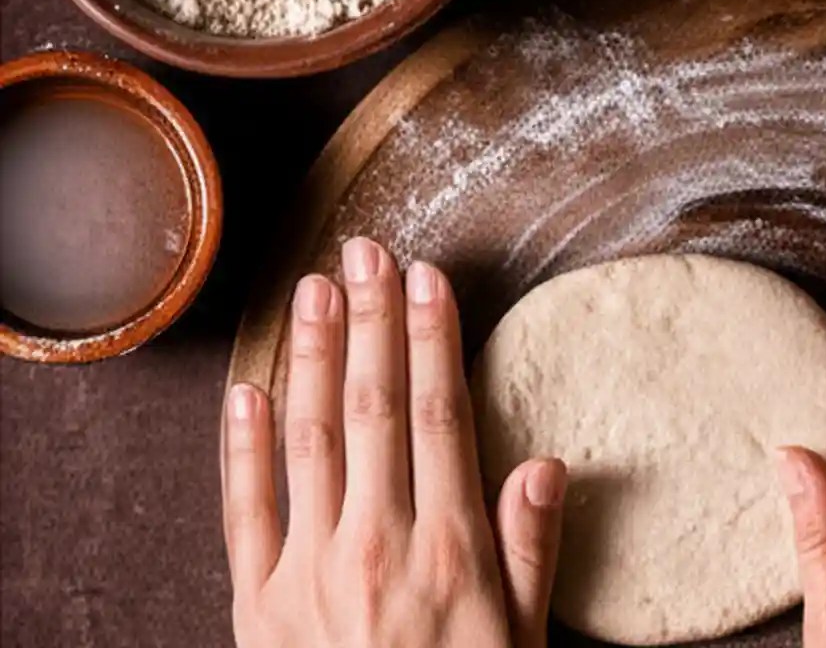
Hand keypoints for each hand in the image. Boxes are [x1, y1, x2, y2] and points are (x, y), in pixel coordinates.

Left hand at [221, 237, 564, 647]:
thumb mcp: (521, 641)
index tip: (428, 282)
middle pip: (372, 409)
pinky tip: (247, 390)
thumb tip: (547, 465)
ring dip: (313, 358)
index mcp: (448, 551)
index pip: (438, 418)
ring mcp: (307, 570)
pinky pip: (244, 509)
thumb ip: (530, 551)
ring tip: (315, 291)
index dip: (432, 341)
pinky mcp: (255, 602)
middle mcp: (375, 545)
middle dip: (371, 322)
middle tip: (365, 255)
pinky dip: (241, 446)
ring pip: (309, 439)